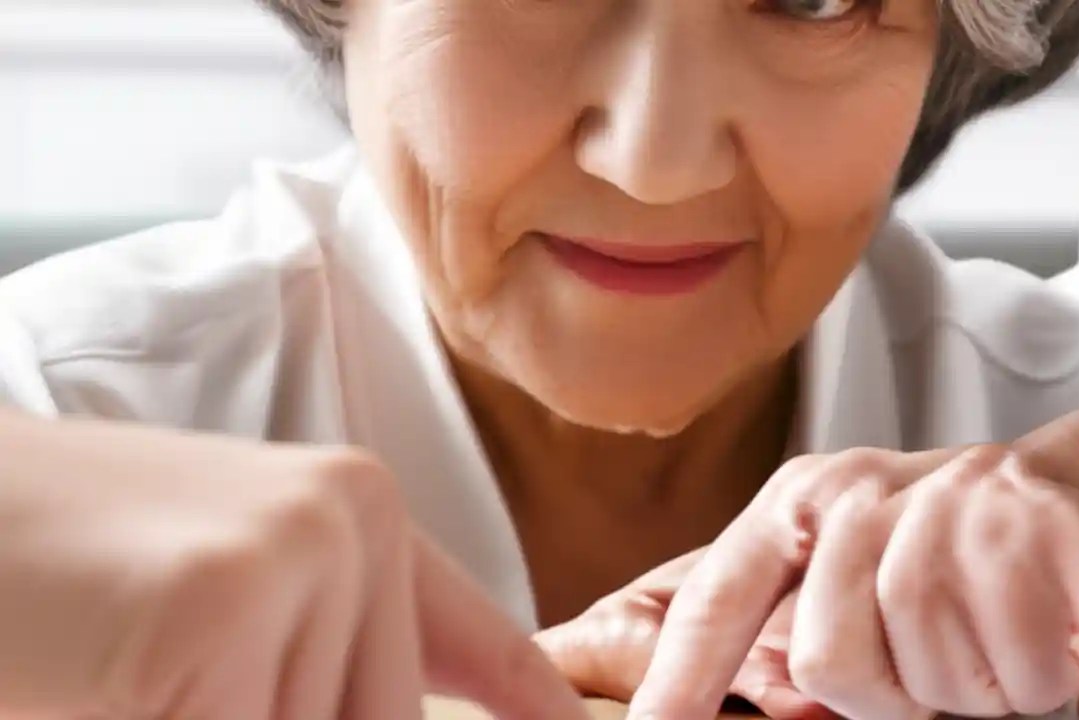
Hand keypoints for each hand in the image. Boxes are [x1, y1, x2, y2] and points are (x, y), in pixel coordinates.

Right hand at [0, 411, 589, 719]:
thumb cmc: (70, 568)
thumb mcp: (228, 608)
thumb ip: (315, 666)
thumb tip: (391, 714)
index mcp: (360, 512)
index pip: (479, 634)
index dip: (533, 697)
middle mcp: (354, 521)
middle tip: (196, 671)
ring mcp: (299, 554)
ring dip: (216, 719)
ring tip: (149, 666)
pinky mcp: (224, 604)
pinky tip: (122, 678)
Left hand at [594, 406, 1078, 718]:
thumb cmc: (981, 554)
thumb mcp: (872, 579)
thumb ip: (802, 627)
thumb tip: (749, 692)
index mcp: (808, 503)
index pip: (719, 598)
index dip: (677, 676)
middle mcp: (866, 494)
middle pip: (829, 661)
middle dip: (893, 694)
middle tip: (946, 661)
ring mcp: (949, 502)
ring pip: (930, 676)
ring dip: (975, 688)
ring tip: (1001, 641)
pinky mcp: (1036, 520)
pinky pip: (1018, 667)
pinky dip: (1043, 680)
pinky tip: (1051, 633)